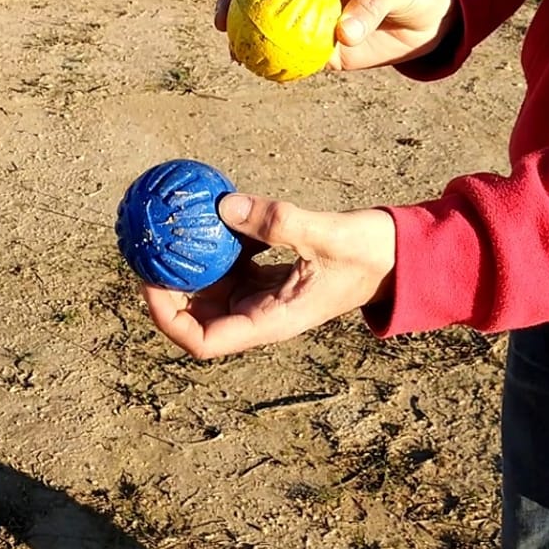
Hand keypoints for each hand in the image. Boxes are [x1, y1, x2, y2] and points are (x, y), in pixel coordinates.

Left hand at [140, 194, 396, 358]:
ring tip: (165, 233)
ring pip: (210, 293)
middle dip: (168, 291)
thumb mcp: (325, 234)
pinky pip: (229, 270)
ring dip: (188, 268)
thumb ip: (277, 221)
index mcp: (270, 322)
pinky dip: (213, 250)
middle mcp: (260, 316)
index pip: (203, 341)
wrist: (400, 257)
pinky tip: (206, 218)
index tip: (151, 281)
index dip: (169, 318)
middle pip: (197, 319)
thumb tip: (223, 207)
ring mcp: (263, 299)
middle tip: (148, 250)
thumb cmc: (369, 253)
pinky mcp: (269, 280)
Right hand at [215, 0, 458, 70]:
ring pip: (268, 25)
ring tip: (233, 52)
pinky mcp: (318, 47)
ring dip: (245, 37)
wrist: (429, 19)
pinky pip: (291, 56)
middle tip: (222, 19)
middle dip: (233, 2)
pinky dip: (274, 64)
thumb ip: (370, 5)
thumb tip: (344, 33)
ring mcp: (307, 18)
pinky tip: (260, 72)